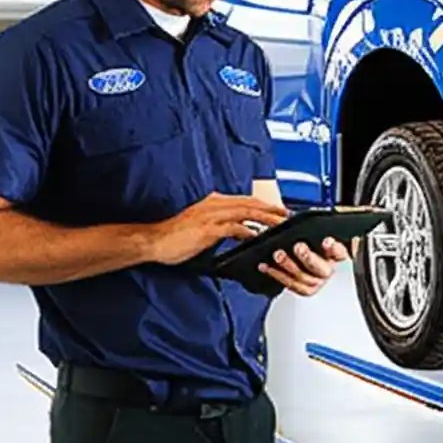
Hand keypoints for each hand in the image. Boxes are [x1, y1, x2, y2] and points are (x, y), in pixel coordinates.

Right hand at [147, 193, 288, 265]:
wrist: (154, 241)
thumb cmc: (175, 237)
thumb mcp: (203, 227)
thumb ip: (223, 226)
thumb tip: (243, 232)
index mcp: (213, 202)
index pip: (245, 201)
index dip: (265, 206)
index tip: (279, 212)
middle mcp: (214, 204)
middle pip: (250, 204)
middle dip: (271, 209)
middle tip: (288, 215)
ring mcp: (210, 216)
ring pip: (246, 212)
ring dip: (266, 218)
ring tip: (280, 223)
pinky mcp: (207, 229)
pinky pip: (232, 228)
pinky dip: (247, 231)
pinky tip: (258, 236)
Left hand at [258, 237, 354, 295]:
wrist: (309, 261)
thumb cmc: (316, 246)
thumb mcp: (319, 235)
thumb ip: (317, 230)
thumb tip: (309, 219)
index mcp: (337, 255)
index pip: (340, 252)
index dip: (334, 248)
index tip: (327, 242)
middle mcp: (328, 270)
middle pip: (321, 269)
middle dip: (308, 257)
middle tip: (298, 247)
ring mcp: (317, 282)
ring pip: (303, 278)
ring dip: (289, 265)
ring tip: (278, 255)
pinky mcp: (305, 289)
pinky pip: (291, 285)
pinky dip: (277, 274)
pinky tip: (266, 266)